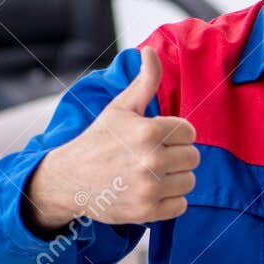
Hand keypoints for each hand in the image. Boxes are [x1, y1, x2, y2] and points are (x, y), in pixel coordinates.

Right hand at [23, 47, 199, 233]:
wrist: (69, 179)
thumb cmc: (99, 140)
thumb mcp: (121, 108)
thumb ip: (144, 81)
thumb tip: (151, 51)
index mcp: (149, 132)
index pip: (190, 132)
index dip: (175, 134)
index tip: (156, 138)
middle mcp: (151, 160)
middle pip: (193, 158)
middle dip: (177, 156)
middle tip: (152, 157)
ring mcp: (149, 188)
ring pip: (189, 182)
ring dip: (174, 179)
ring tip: (151, 174)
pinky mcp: (147, 212)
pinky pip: (181, 205)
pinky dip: (170, 201)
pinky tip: (150, 191)